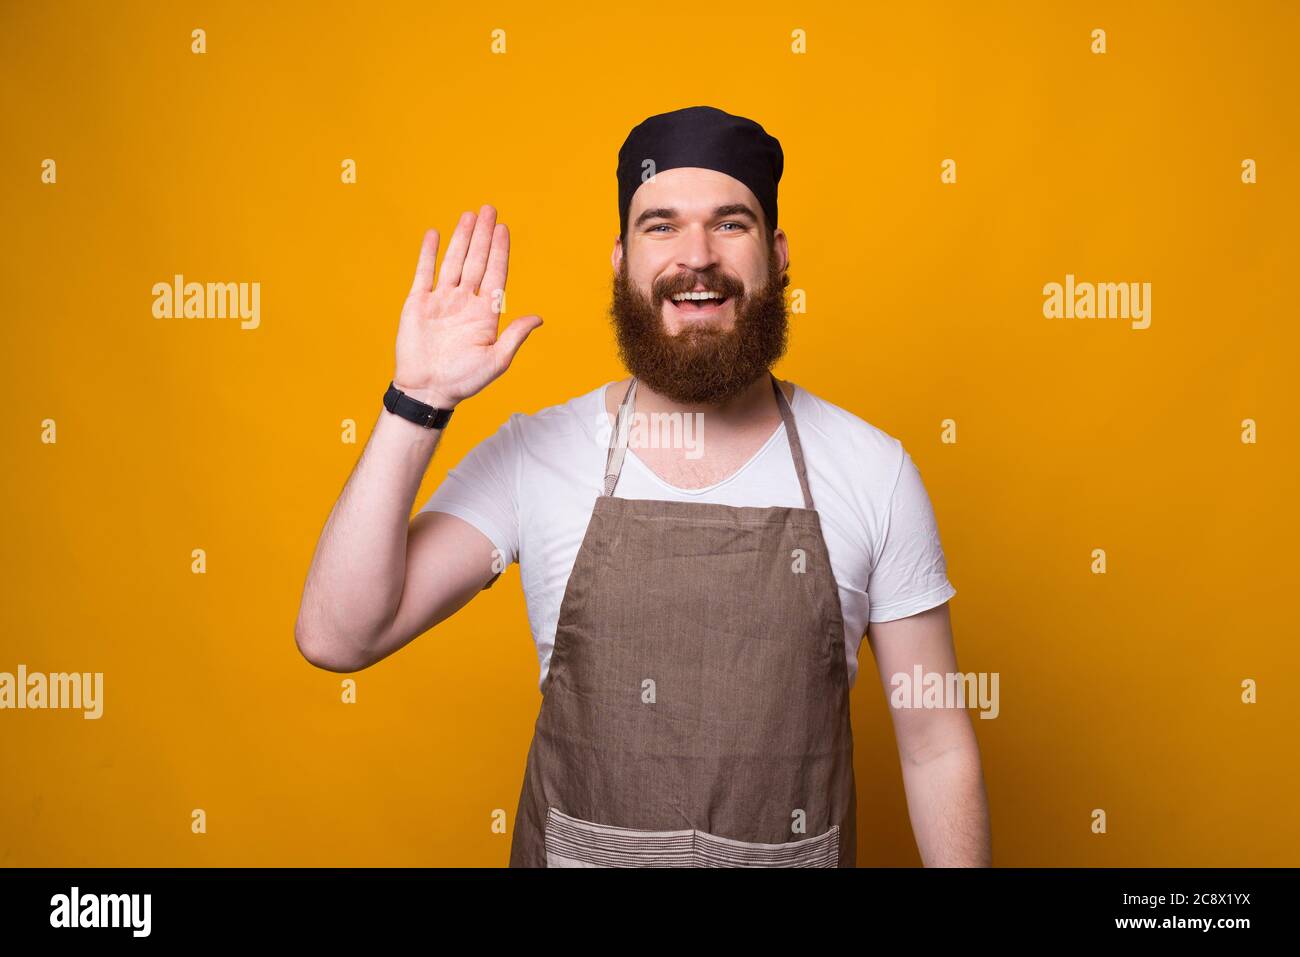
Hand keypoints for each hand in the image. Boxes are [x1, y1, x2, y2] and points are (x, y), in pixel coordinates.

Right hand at [393, 205, 542, 407]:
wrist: (427, 390)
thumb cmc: (463, 380)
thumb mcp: (496, 360)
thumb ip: (514, 336)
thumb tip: (538, 318)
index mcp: (484, 313)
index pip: (495, 274)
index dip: (499, 250)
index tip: (503, 228)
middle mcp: (464, 302)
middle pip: (476, 261)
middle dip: (482, 235)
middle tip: (489, 209)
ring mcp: (441, 301)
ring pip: (453, 262)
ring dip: (460, 238)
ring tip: (468, 215)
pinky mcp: (418, 303)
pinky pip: (424, 273)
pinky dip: (429, 253)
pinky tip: (435, 234)